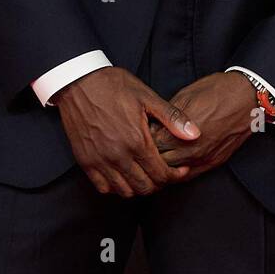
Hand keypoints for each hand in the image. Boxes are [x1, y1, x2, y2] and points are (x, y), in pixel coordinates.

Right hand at [54, 65, 200, 197]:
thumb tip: (195, 134)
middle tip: (164, 173)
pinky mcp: (85, 161)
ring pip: (124, 191)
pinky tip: (124, 175)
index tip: (180, 170)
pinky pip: (103, 187)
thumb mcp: (147, 98)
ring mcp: (99, 161)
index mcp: (137, 141)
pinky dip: (116, 187)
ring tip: (146, 174)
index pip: (161, 174)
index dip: (175, 176)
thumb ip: (173, 119)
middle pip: (144, 187)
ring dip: (138, 187)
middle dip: (159, 184)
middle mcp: (118, 156)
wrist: (79, 82)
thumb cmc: (115, 86)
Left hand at [148, 72, 259, 181]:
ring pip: (173, 173)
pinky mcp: (214, 162)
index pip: (150, 145)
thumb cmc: (217, 91)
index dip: (143, 139)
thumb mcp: (185, 95)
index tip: (140, 134)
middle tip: (146, 148)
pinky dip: (179, 171)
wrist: (248, 97)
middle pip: (159, 162)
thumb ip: (167, 116)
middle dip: (150, 156)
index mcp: (179, 132)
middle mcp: (190, 150)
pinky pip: (190, 175)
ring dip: (164, 166)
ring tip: (158, 157)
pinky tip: (175, 164)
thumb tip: (154, 124)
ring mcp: (203, 158)